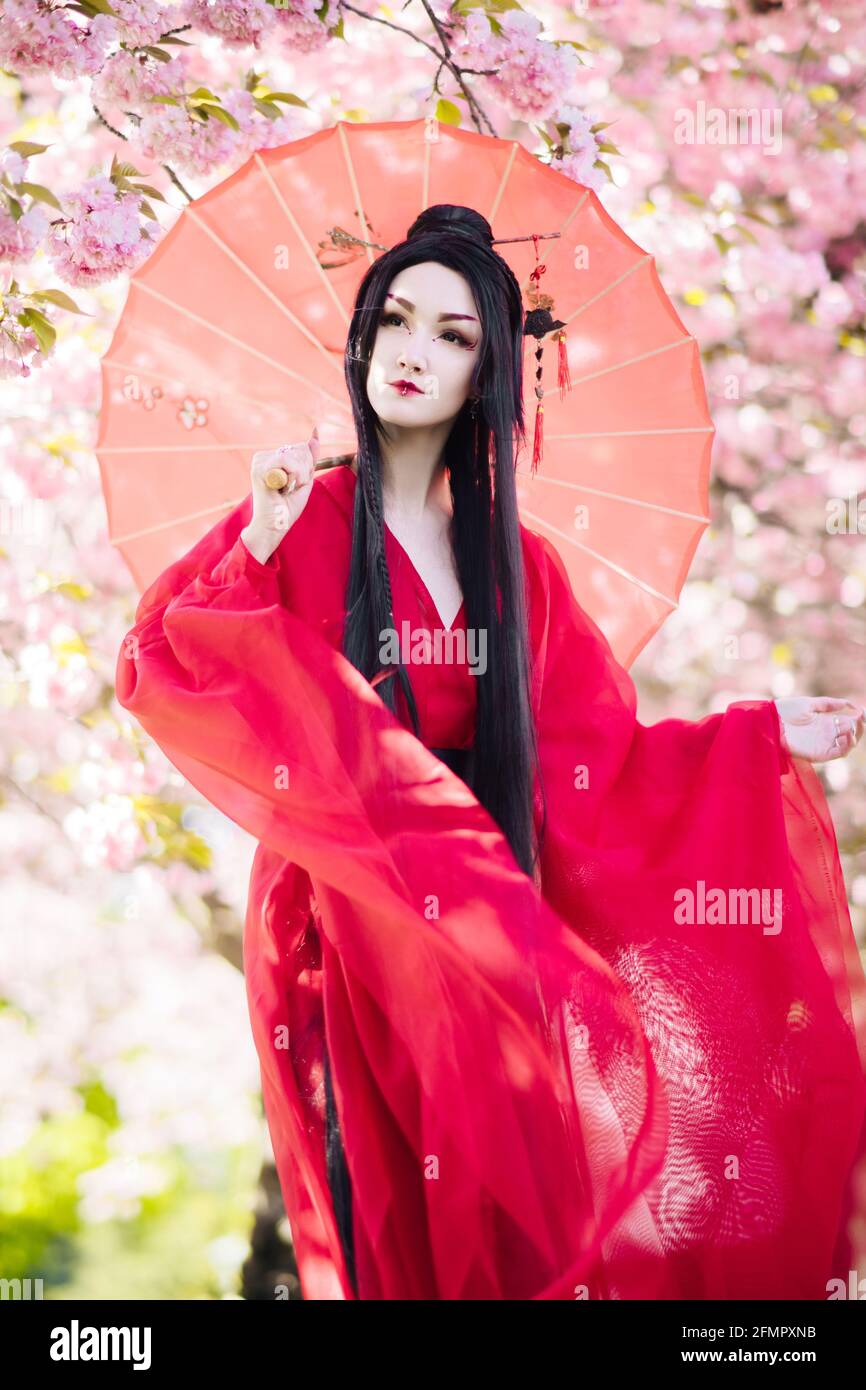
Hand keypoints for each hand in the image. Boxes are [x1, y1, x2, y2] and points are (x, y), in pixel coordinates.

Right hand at [242, 427, 319, 562]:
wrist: (274, 525)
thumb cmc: (287, 507)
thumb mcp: (305, 478)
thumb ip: (310, 457)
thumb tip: (316, 432)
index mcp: (273, 458)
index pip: (301, 447)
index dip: (307, 466)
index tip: (298, 482)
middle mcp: (264, 456)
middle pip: (299, 449)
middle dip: (304, 470)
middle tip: (292, 487)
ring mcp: (260, 461)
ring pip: (293, 454)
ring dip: (299, 474)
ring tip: (288, 489)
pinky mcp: (258, 468)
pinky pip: (285, 459)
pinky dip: (293, 474)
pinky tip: (285, 487)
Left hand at [774, 696, 864, 762]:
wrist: (770, 722)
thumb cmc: (785, 711)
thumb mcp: (810, 704)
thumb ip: (828, 704)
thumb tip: (848, 704)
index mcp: (825, 723)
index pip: (848, 723)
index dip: (858, 718)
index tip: (863, 710)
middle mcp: (826, 735)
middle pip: (851, 734)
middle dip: (860, 727)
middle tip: (861, 718)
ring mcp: (823, 745)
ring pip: (847, 745)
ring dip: (855, 736)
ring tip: (854, 726)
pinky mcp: (818, 754)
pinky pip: (838, 753)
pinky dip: (846, 745)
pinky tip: (847, 735)